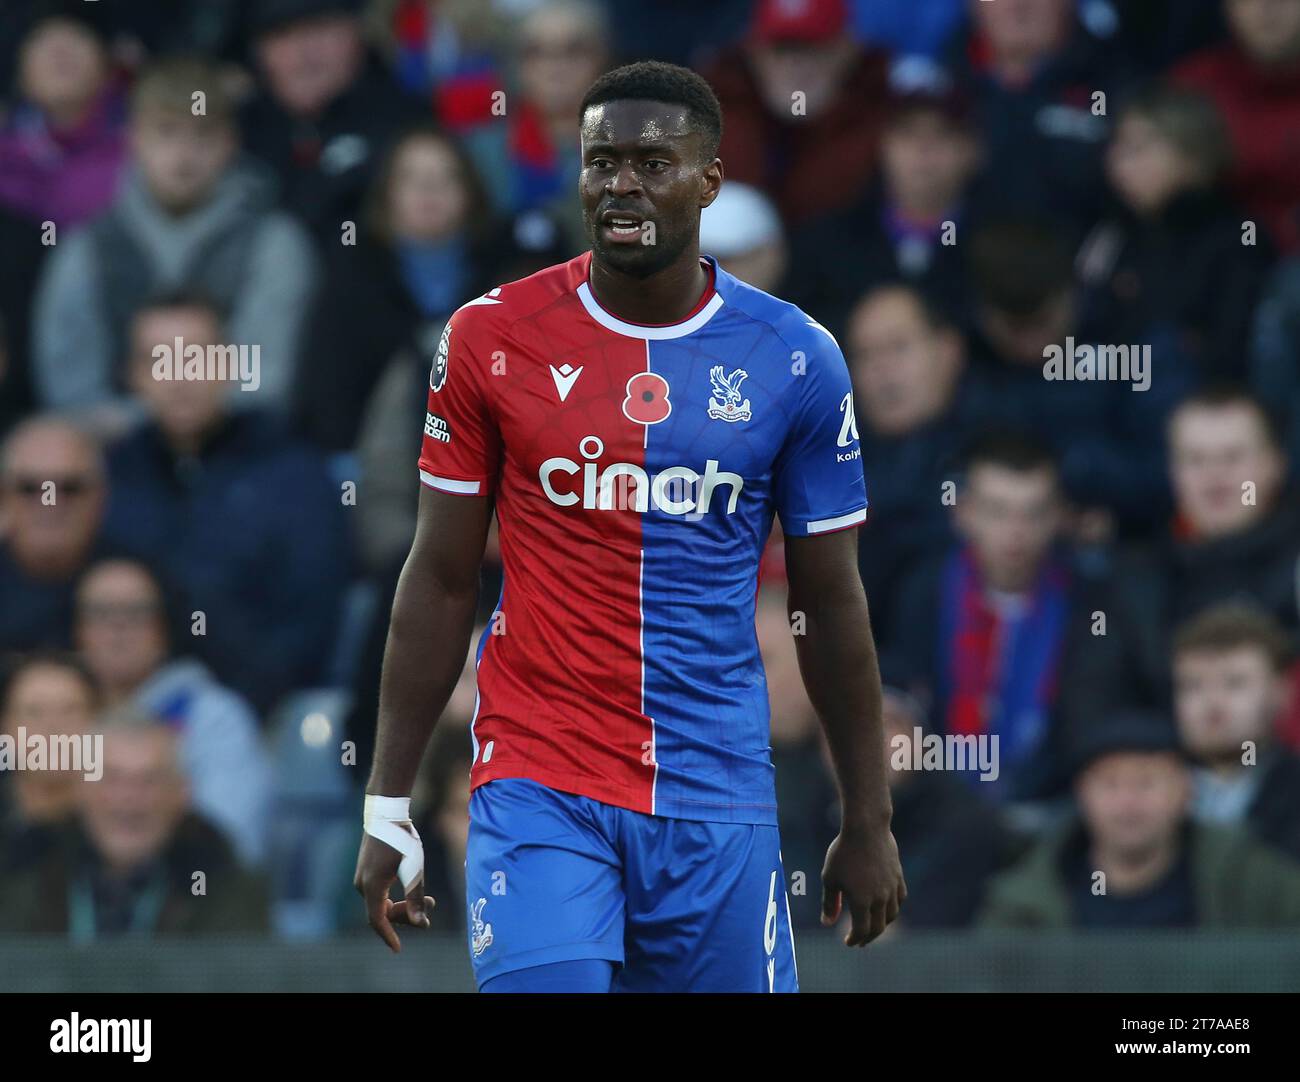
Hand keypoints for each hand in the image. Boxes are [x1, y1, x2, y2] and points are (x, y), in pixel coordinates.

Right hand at [354, 831, 435, 952]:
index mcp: (372, 887)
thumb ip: (416, 897)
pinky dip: (396, 895)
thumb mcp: (414, 868)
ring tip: (429, 899)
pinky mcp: (366, 870)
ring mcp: (362, 877)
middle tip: (430, 910)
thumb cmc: (401, 839)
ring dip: (404, 904)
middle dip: (407, 916)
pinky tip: (415, 888)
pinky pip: (379, 892)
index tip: (398, 949)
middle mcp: (361, 884)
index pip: (378, 921)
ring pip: (382, 902)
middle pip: (383, 912)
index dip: (388, 936)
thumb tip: (421, 923)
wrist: (386, 812)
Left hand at [820, 824, 905, 946]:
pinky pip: (900, 898)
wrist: (866, 828)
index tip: (848, 942)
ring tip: (874, 926)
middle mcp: (880, 898)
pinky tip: (887, 907)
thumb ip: (829, 902)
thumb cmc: (843, 852)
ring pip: (892, 914)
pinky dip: (894, 907)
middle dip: (868, 937)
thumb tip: (827, 923)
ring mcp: (892, 887)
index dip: (855, 939)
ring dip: (883, 924)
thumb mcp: (829, 877)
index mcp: (861, 901)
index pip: (861, 930)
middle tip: (861, 941)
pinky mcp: (898, 876)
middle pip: (878, 927)